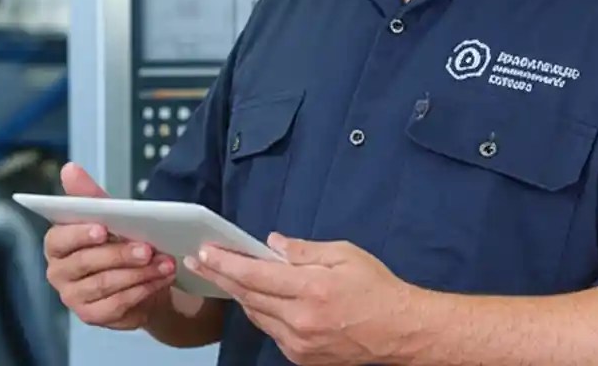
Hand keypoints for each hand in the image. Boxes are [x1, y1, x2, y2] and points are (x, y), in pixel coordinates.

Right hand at [43, 163, 176, 329]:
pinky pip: (117, 304)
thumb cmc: (119, 242)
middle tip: (148, 248)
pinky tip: (161, 279)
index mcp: (57, 244)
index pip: (59, 238)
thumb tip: (69, 168)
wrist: (141, 279)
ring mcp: (74, 297)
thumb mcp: (109, 216)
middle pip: (86, 263)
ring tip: (164, 262)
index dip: (80, 234)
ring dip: (138, 273)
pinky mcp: (93, 316)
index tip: (103, 228)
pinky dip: (142, 290)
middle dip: (120, 254)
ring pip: (105, 284)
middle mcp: (59, 273)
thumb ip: (89, 195)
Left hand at [186, 233, 416, 365]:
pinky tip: (257, 299)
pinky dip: (261, 313)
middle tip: (198, 261)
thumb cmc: (376, 288)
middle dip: (220, 276)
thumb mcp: (344, 254)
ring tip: (222, 276)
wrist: (399, 332)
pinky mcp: (301, 357)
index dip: (226, 262)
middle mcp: (300, 318)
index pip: (255, 274)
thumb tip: (272, 243)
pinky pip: (271, 331)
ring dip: (238, 294)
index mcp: (311, 288)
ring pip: (256, 315)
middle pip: (247, 295)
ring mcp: (299, 342)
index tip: (205, 251)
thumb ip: (303, 249)